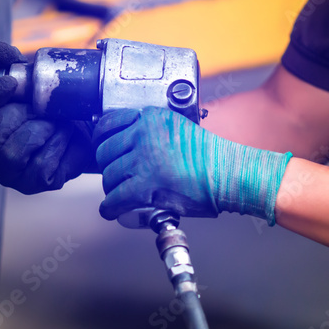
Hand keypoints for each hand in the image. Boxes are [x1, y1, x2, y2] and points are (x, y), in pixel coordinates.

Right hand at [0, 42, 94, 193]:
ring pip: (16, 150)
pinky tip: (66, 138)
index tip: (12, 82)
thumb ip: (16, 68)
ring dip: (43, 129)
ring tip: (57, 122)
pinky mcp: (31, 184)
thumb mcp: (36, 87)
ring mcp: (9, 172)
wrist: (85, 133)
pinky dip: (59, 145)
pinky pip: (41, 164)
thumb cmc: (53, 112)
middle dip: (22, 114)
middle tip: (42, 107)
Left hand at [93, 107, 219, 219]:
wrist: (226, 173)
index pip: (109, 123)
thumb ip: (153, 131)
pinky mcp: (145, 185)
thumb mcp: (178, 128)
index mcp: (151, 118)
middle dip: (107, 167)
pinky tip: (112, 210)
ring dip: (111, 189)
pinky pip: (115, 198)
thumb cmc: (209, 156)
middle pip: (105, 152)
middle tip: (115, 176)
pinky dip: (110, 208)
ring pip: (109, 177)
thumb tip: (130, 144)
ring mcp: (143, 160)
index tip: (102, 148)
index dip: (101, 140)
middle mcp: (143, 135)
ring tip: (118, 195)